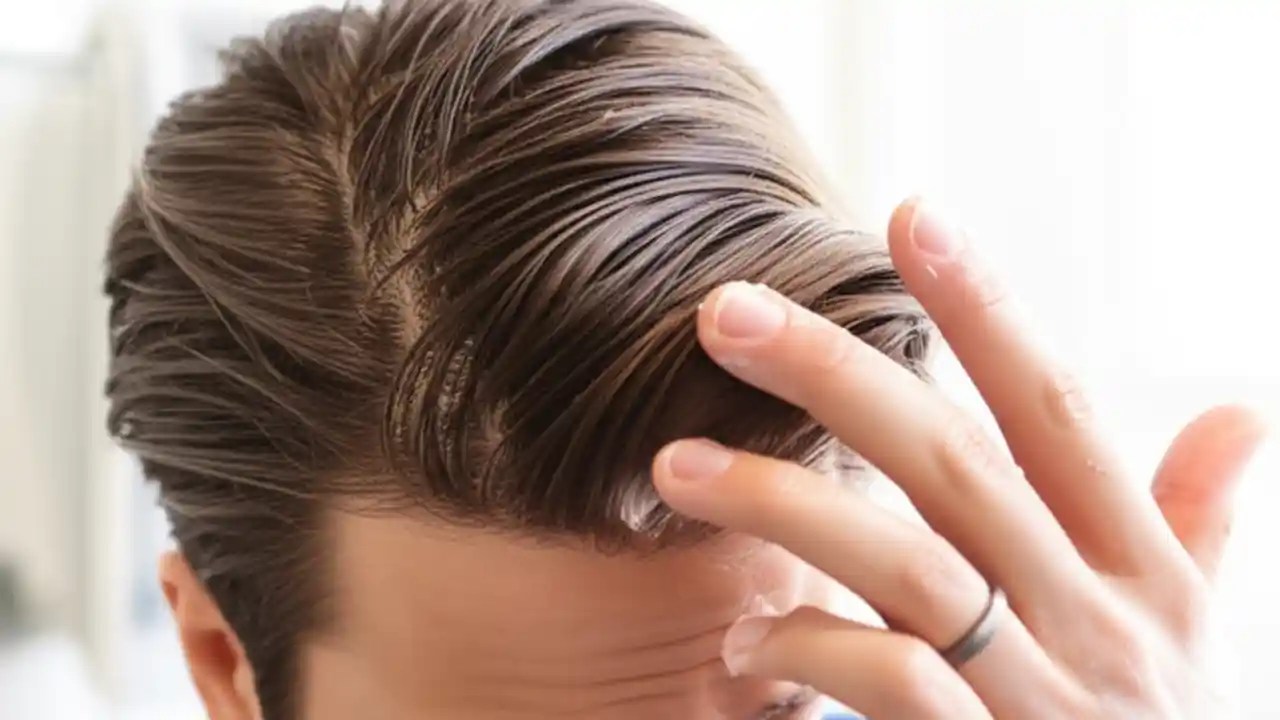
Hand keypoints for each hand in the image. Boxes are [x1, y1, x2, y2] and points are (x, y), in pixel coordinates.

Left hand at [652, 198, 1267, 718]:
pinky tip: (746, 643)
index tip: (909, 216)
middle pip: (955, 466)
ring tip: (674, 465)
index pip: (1057, 411)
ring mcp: (1044, 699)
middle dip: (837, 375)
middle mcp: (1098, 621)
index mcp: (1143, 571)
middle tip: (723, 310)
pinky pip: (893, 685)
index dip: (987, 310)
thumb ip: (1198, 523)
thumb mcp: (1197, 635)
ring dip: (785, 504)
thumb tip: (1240, 412)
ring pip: (907, 568)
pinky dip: (813, 650)